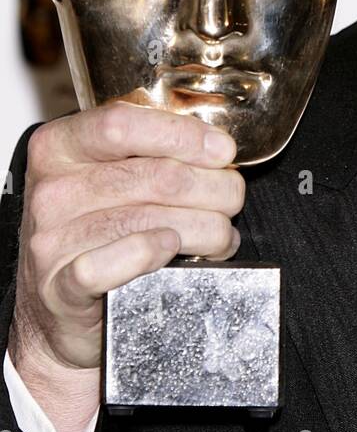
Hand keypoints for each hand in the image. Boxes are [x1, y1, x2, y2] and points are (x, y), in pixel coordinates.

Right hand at [10, 102, 244, 376]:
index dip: (183, 135)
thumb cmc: (89, 231)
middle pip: (157, 176)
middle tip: (231, 199)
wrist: (52, 305)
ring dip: (208, 228)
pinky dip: (159, 252)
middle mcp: (51, 190)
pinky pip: (125, 260)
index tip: (222, 151)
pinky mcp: (64, 287)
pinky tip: (175, 250)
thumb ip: (147, 151)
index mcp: (58, 148)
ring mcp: (53, 240)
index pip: (122, 125)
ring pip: (155, 221)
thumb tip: (215, 148)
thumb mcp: (102, 174)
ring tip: (221, 234)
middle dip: (215, 188)